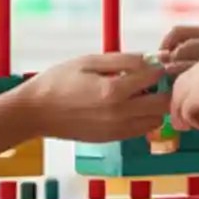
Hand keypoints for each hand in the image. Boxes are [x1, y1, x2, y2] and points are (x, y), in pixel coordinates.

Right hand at [16, 53, 170, 142]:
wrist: (35, 112)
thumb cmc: (58, 82)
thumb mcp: (87, 61)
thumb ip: (120, 60)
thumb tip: (148, 59)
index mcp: (113, 90)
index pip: (154, 76)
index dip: (158, 66)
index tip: (154, 61)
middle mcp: (120, 113)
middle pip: (163, 103)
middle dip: (162, 88)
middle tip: (151, 79)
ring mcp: (117, 129)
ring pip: (156, 120)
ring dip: (155, 105)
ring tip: (140, 93)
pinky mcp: (112, 138)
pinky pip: (141, 130)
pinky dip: (143, 118)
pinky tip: (128, 106)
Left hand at [169, 56, 198, 130]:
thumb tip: (192, 114)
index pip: (185, 77)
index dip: (180, 96)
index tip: (181, 112)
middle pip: (178, 85)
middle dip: (176, 106)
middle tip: (179, 124)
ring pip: (180, 96)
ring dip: (182, 114)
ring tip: (189, 127)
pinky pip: (188, 106)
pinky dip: (191, 118)